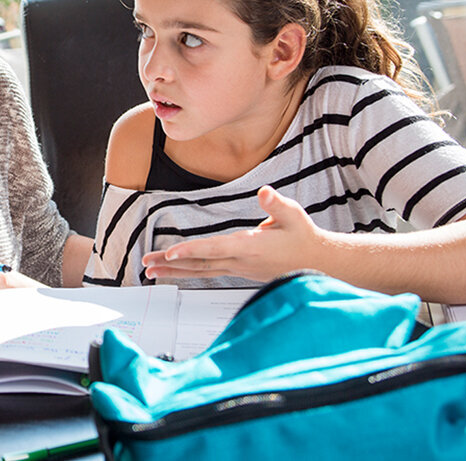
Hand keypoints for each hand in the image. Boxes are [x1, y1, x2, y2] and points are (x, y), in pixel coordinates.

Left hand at [141, 185, 328, 281]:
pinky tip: (175, 271)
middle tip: (147, 264)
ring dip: (175, 271)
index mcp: (249, 248)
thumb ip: (277, 204)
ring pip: (201, 271)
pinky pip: (208, 272)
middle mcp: (240, 261)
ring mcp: (238, 269)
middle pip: (199, 264)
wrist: (318, 262)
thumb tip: (265, 193)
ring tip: (151, 271)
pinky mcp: (238, 271)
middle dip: (171, 265)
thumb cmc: (304, 237)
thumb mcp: (294, 216)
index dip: (191, 251)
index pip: (214, 249)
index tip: (171, 254)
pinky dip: (189, 271)